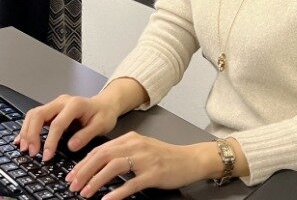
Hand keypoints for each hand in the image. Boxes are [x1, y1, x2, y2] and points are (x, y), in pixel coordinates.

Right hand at [14, 93, 118, 159]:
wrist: (106, 104)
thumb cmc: (104, 114)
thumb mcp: (102, 124)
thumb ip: (86, 134)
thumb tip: (71, 146)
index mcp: (75, 105)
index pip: (57, 123)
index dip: (50, 141)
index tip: (47, 156)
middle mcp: (62, 102)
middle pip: (39, 115)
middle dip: (32, 134)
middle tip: (32, 153)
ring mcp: (56, 104)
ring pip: (34, 114)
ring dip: (27, 131)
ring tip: (26, 149)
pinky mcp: (52, 110)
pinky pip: (35, 116)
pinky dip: (27, 128)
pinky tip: (22, 140)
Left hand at [65, 132, 216, 198]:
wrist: (190, 159)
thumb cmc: (164, 156)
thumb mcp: (141, 148)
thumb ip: (122, 152)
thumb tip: (97, 165)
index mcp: (130, 138)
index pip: (101, 149)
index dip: (83, 162)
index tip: (71, 175)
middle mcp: (136, 145)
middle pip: (104, 155)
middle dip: (84, 171)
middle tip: (72, 185)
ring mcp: (145, 159)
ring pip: (114, 167)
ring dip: (96, 181)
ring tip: (84, 193)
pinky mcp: (154, 173)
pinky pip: (131, 183)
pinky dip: (117, 192)